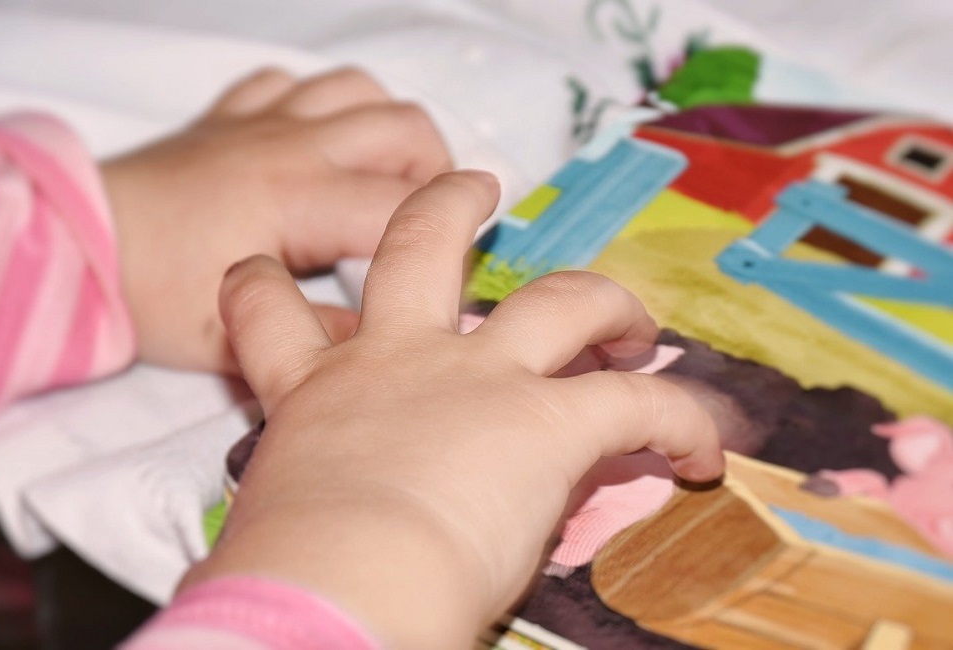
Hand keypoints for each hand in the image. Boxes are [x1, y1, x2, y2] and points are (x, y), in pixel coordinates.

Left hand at [101, 67, 450, 371]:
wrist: (77, 246)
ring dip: (390, 128)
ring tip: (388, 176)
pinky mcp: (234, 114)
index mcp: (296, 198)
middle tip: (433, 221)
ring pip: (359, 89)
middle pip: (403, 128)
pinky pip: (296, 83)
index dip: (448, 240)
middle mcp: (291, 146)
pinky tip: (320, 144)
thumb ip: (319, 341)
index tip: (457, 268)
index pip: (405, 207)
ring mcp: (263, 122)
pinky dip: (324, 105)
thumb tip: (384, 343)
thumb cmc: (147, 290)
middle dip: (438, 171)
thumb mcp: (234, 339)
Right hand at [182, 171, 722, 648]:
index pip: (271, 314)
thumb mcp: (281, 517)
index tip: (268, 281)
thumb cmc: (289, 572)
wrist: (337, 583)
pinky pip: (638, 402)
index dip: (264, 291)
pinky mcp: (547, 420)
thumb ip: (309, 498)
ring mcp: (477, 379)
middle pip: (418, 244)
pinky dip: (679, 419)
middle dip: (447, 205)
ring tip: (627, 316)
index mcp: (318, 392)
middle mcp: (397, 360)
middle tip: (473, 191)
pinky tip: (700, 447)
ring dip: (601, 298)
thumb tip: (322, 535)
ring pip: (554, 298)